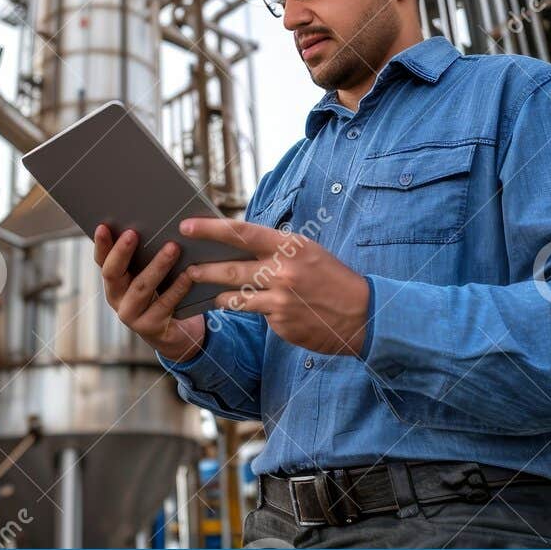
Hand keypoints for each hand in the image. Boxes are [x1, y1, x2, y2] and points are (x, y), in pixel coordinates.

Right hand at [93, 224, 205, 361]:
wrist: (175, 332)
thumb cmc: (162, 292)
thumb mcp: (150, 273)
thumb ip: (147, 255)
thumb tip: (159, 222)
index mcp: (113, 281)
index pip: (102, 260)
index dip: (101, 244)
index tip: (104, 226)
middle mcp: (116, 298)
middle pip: (113, 273)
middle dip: (122, 252)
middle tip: (134, 233)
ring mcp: (131, 315)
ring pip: (141, 287)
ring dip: (157, 266)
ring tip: (172, 247)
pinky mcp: (150, 327)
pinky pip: (164, 304)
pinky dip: (177, 288)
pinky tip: (188, 274)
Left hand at [180, 218, 370, 356]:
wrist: (363, 314)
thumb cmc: (332, 278)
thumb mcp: (307, 252)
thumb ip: (275, 249)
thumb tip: (237, 244)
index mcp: (290, 246)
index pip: (242, 232)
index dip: (210, 228)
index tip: (187, 226)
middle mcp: (283, 271)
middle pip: (230, 269)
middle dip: (203, 269)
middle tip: (188, 268)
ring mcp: (280, 300)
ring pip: (235, 297)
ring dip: (217, 294)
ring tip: (205, 291)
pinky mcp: (281, 323)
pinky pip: (255, 315)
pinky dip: (251, 310)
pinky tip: (255, 309)